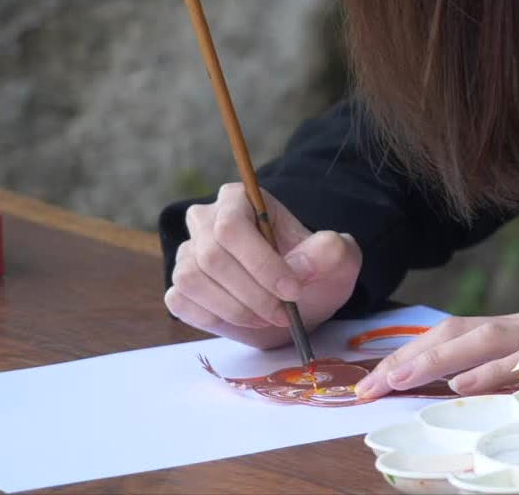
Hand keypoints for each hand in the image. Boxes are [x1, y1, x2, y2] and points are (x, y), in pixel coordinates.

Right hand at [164, 182, 361, 349]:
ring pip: (192, 281)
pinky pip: (181, 301)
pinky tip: (245, 319)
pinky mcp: (180, 286)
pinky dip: (214, 317)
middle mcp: (206, 220)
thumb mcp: (339, 257)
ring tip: (269, 317)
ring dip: (236, 308)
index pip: (232, 227)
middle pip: (212, 256)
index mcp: (240, 199)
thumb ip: (328, 252)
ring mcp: (188, 253)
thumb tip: (298, 267)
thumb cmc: (316, 269)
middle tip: (284, 313)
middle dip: (252, 293)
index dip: (260, 263)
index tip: (292, 290)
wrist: (298, 299)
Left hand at [354, 302, 518, 399]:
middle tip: (360, 390)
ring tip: (391, 382)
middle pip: (457, 335)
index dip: (413, 355)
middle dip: (405, 360)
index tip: (372, 382)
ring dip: (432, 362)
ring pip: (482, 340)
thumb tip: (480, 397)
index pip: (459, 335)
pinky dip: (491, 370)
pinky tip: (461, 383)